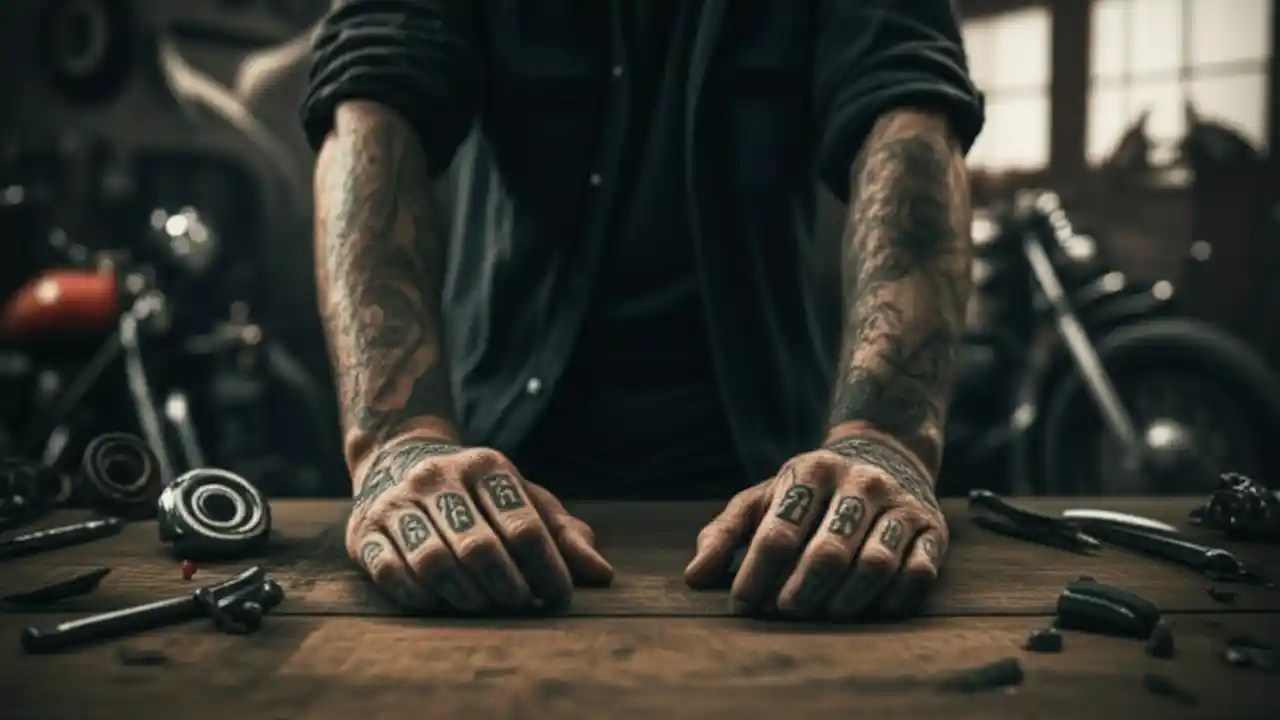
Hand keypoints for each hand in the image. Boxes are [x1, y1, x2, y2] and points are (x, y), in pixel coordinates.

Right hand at [346, 437, 612, 612]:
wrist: (396, 456)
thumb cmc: (477, 492)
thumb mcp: (523, 497)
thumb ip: (561, 533)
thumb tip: (601, 575)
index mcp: (486, 468)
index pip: (524, 526)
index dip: (548, 569)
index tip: (559, 596)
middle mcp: (439, 479)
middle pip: (480, 548)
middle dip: (508, 587)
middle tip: (521, 605)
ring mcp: (398, 504)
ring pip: (435, 562)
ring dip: (467, 596)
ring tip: (484, 606)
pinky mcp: (364, 531)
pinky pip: (392, 573)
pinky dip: (421, 596)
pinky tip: (441, 602)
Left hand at [684, 433, 945, 619]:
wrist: (886, 456)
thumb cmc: (808, 494)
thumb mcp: (763, 499)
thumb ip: (725, 534)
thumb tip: (694, 578)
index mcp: (811, 471)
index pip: (779, 531)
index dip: (757, 574)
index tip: (744, 604)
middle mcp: (859, 483)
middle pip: (828, 551)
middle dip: (802, 590)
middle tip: (785, 612)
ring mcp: (900, 505)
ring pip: (876, 564)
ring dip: (846, 600)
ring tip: (825, 615)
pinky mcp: (932, 529)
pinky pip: (919, 572)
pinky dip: (893, 599)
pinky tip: (869, 610)